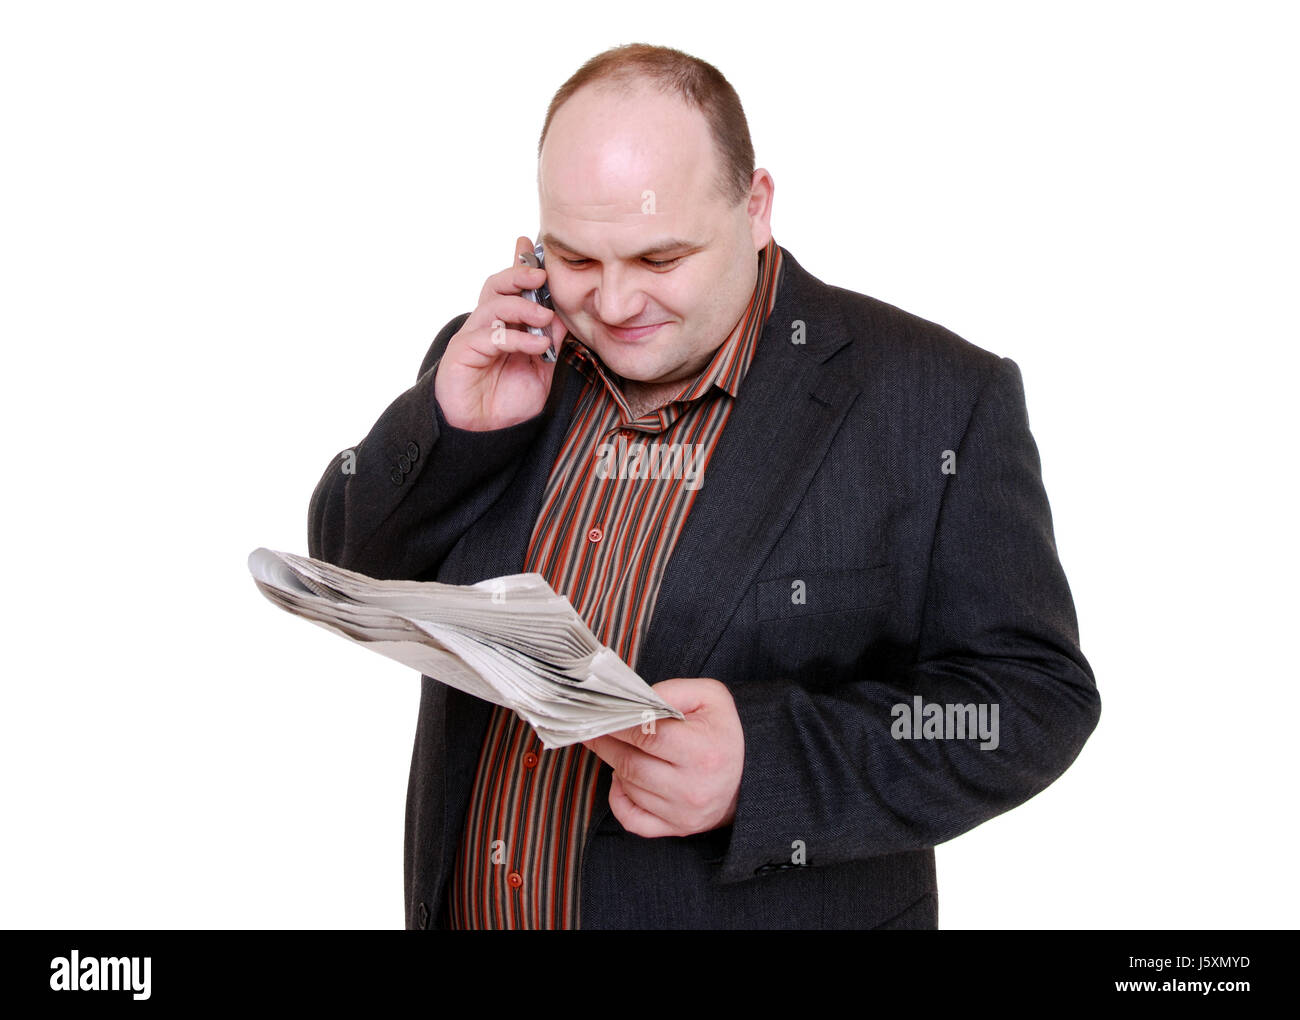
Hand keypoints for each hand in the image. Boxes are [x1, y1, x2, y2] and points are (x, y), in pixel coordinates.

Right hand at [433, 235, 566, 430]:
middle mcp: (488, 326)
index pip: (513, 289)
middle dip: (519, 273)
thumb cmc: (508, 403)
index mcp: (506, 326)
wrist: (484, 435)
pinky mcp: (463, 353)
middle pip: (498, 286)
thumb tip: (563, 315)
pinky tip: (537, 347)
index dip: (521, 265)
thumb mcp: (542, 371)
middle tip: (541, 275)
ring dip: (522, 306)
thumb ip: (551, 344)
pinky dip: (517, 337)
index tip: (532, 244)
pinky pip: (490, 335)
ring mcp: (474, 337)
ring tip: (545, 318)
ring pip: (493, 304)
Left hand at [581, 677, 743, 837]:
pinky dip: (619, 800)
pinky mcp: (676, 828)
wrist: (751, 773)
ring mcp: (683, 813)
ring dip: (616, 766)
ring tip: (619, 747)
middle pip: (630, 764)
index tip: (600, 713)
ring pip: (628, 787)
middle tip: (595, 728)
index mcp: (703, 752)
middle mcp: (692, 788)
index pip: (646, 736)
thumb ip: (671, 691)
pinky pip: (632, 820)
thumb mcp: (710, 697)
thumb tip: (635, 701)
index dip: (617, 723)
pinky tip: (623, 780)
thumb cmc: (724, 731)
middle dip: (606, 743)